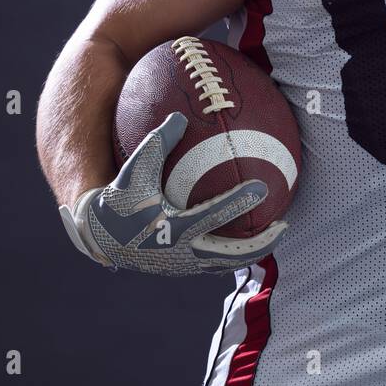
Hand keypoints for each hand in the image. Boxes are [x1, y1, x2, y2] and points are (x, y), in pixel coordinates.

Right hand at [59, 112, 286, 276]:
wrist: (100, 238)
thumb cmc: (119, 199)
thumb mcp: (134, 170)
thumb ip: (157, 143)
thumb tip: (180, 115)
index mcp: (171, 230)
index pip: (213, 215)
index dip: (239, 201)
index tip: (263, 187)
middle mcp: (182, 254)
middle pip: (232, 254)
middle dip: (261, 242)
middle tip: (284, 224)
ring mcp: (185, 266)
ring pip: (228, 262)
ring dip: (254, 250)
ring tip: (276, 232)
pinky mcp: (184, 269)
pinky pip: (217, 262)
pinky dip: (236, 251)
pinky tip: (250, 235)